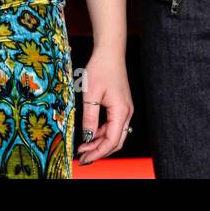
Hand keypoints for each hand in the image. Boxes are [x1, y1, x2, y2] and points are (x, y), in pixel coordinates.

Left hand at [76, 49, 132, 165]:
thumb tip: (87, 138)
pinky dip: (103, 133)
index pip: (111, 140)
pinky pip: (114, 125)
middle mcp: (126, 112)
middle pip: (116, 141)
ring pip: (115, 134)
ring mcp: (125, 109)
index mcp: (121, 111)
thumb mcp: (90, 95)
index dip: (97, 152)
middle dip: (100, 151)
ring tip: (84, 146)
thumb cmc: (101, 69)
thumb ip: (89, 118)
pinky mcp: (121, 105)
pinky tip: (91, 133)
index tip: (83, 158)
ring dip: (100, 142)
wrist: (110, 52)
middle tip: (83, 156)